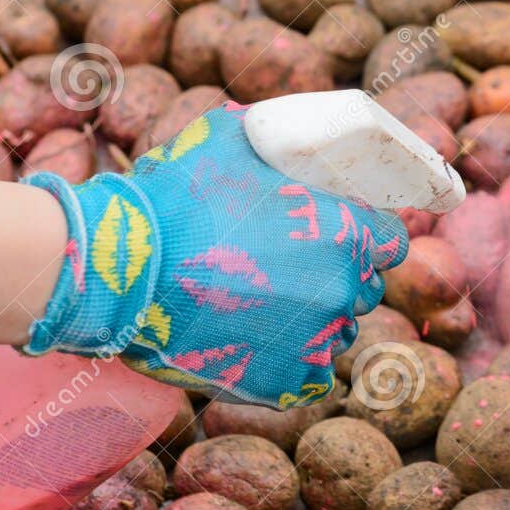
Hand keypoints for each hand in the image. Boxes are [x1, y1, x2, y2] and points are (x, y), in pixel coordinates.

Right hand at [25, 105, 408, 406]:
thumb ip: (269, 136)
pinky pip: (312, 375)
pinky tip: (265, 343)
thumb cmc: (174, 198)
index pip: (389, 239)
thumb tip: (276, 126)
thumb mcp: (228, 137)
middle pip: (364, 286)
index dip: (367, 234)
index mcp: (345, 232)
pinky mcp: (285, 383)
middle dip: (340, 274)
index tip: (342, 232)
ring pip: (339, 331)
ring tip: (270, 304)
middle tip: (294, 266)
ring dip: (318, 318)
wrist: (120, 269)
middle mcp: (342, 290)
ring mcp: (316, 341)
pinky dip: (294, 362)